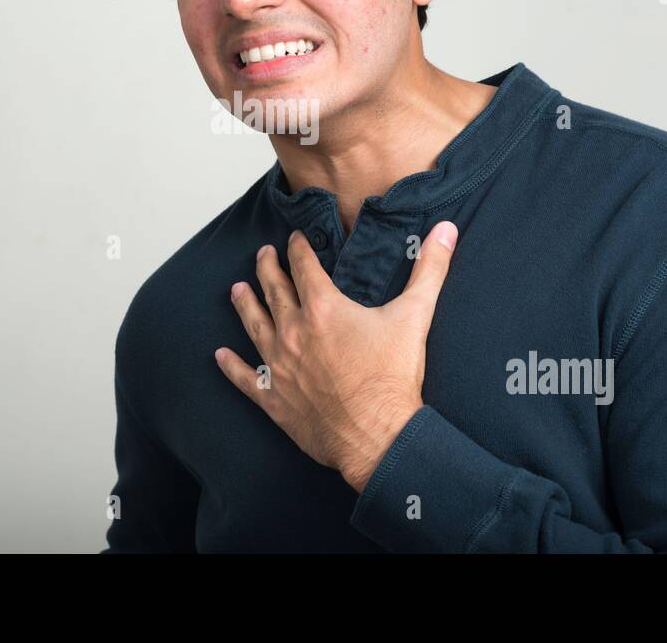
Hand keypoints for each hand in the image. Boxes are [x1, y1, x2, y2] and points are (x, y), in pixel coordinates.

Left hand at [214, 221, 458, 492]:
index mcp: (323, 309)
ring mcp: (279, 366)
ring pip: (254, 327)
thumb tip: (446, 231)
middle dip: (267, 270)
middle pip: (274, 292)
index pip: (304, 268)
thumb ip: (430, 269)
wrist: (378, 436)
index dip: (299, 250)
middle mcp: (294, 332)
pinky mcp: (274, 399)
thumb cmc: (393, 379)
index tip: (294, 239)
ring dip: (245, 306)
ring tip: (236, 290)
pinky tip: (220, 357)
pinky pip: (246, 378)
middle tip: (262, 255)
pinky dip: (231, 367)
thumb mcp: (415, 315)